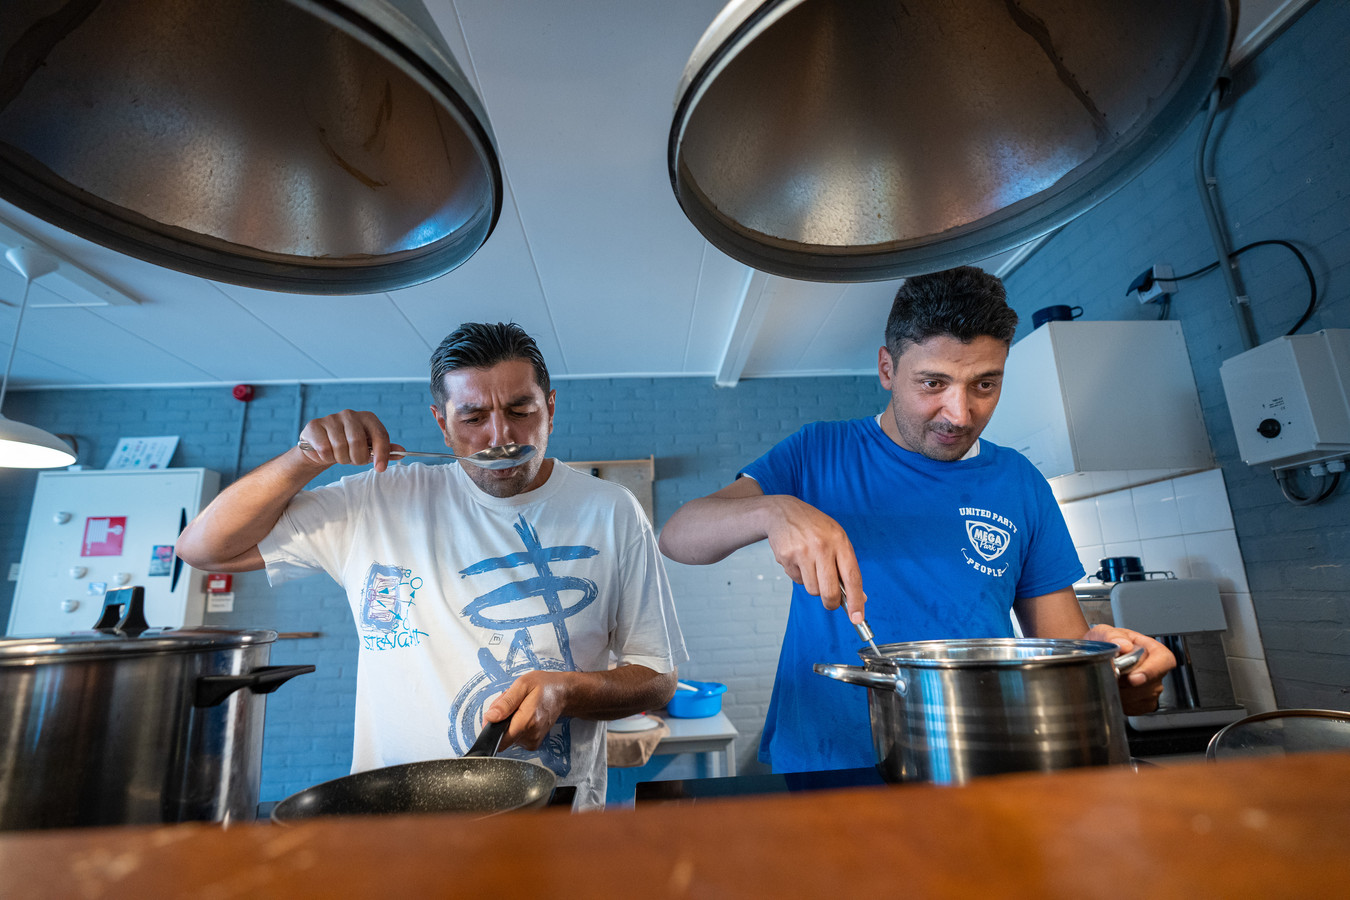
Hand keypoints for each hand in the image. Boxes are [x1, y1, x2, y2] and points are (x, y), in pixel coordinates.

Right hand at [297, 410, 403, 471]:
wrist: (321, 447)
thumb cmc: (349, 447)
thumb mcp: (369, 449)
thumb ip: (384, 450)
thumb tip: (402, 451)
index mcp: (368, 418)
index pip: (380, 434)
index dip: (382, 453)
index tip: (380, 468)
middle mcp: (350, 414)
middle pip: (358, 441)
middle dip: (357, 458)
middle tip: (353, 460)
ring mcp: (331, 418)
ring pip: (340, 446)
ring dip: (341, 458)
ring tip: (340, 456)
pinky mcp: (315, 425)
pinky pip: (324, 448)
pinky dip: (326, 457)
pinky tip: (326, 452)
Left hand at [483, 671, 571, 751]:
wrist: (562, 693)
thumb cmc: (544, 686)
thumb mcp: (522, 685)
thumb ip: (505, 703)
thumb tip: (490, 718)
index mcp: (527, 721)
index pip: (500, 739)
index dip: (492, 727)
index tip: (496, 713)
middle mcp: (531, 735)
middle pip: (501, 736)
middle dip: (500, 720)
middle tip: (511, 704)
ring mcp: (533, 741)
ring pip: (507, 736)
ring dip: (508, 721)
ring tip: (519, 707)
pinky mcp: (532, 743)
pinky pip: (514, 737)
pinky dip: (514, 726)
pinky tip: (522, 714)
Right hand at [763, 496, 867, 622]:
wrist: (783, 512)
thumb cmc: (815, 528)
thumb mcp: (837, 540)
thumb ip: (848, 567)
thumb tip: (859, 598)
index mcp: (840, 541)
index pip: (852, 577)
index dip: (856, 601)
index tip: (857, 618)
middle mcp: (822, 547)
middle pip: (829, 591)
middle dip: (831, 603)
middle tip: (831, 603)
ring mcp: (802, 552)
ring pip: (812, 590)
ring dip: (814, 586)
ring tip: (812, 567)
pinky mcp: (786, 558)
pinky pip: (797, 581)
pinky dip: (800, 576)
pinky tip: (799, 560)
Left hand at [1085, 624, 1175, 714]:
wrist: (1095, 656)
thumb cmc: (1104, 643)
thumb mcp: (1104, 632)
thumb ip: (1112, 636)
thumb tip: (1124, 645)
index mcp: (1152, 649)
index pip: (1164, 660)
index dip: (1151, 671)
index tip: (1133, 678)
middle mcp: (1155, 671)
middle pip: (1149, 684)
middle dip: (1126, 684)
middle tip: (1108, 677)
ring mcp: (1151, 689)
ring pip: (1139, 698)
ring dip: (1120, 692)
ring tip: (1107, 680)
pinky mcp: (1143, 704)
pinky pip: (1134, 708)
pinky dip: (1120, 702)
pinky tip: (1112, 690)